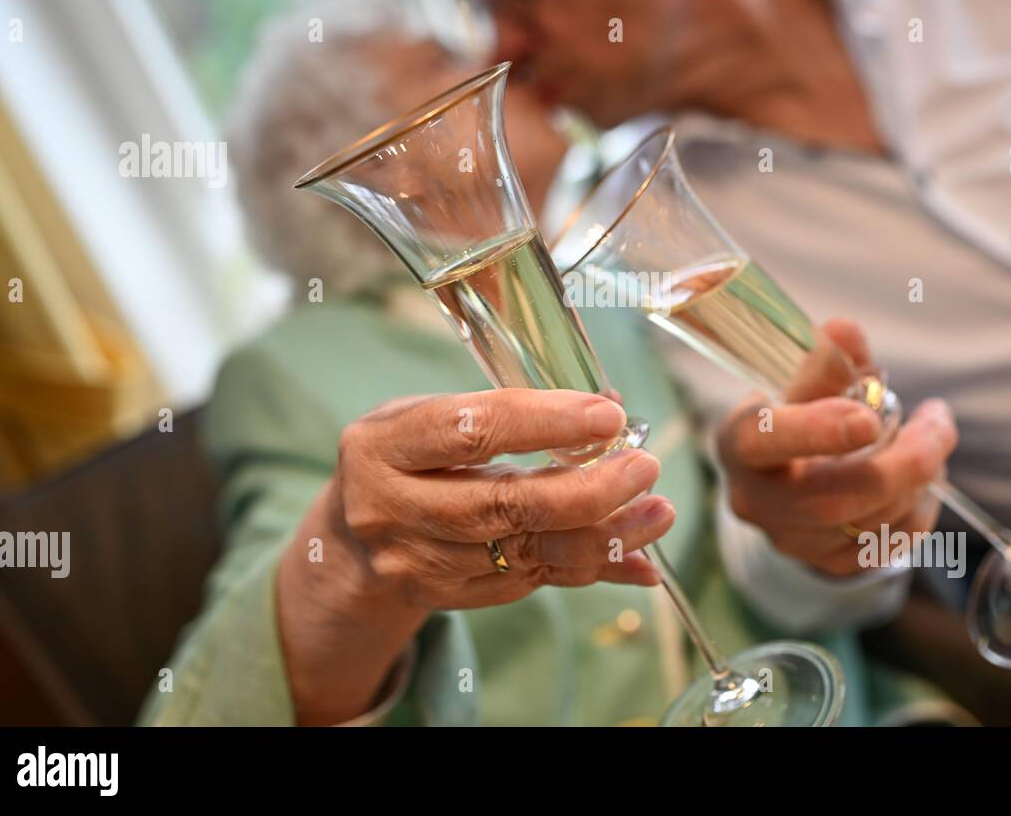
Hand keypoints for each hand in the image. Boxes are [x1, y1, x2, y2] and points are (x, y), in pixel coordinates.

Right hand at [276, 388, 672, 724]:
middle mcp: (392, 509)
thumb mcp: (432, 415)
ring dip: (602, 535)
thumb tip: (612, 415)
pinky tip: (635, 556)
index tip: (607, 417)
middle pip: (502, 505)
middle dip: (587, 490)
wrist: (352, 540)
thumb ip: (509, 413)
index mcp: (383, 446)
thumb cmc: (406, 456)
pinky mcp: (448, 596)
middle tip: (645, 468)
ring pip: (524, 551)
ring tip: (658, 512)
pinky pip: (531, 583)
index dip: (545, 424)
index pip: (470, 430)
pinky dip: (588, 568)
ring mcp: (418, 562)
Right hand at [717, 320, 956, 577]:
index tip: (869, 419)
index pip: (765, 441)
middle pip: (832, 498)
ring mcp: (790, 541)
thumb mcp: (800, 379)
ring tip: (932, 436)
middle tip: (939, 422)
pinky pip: (889, 547)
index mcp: (739, 441)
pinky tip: (923, 478)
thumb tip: (846, 332)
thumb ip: (825, 358)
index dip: (816, 432)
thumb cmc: (797, 412)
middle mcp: (755, 501)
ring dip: (920, 480)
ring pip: (869, 524)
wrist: (784, 474)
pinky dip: (920, 508)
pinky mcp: (826, 564)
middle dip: (902, 462)